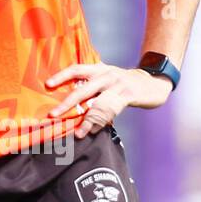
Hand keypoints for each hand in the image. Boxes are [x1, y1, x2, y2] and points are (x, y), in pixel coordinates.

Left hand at [45, 63, 171, 138]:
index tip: (47, 84)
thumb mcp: (108, 77)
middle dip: (66, 104)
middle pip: (82, 90)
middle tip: (53, 115)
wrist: (153, 82)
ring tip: (78, 132)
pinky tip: (94, 130)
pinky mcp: (128, 95)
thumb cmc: (124, 83)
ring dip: (86, 120)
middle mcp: (106, 75)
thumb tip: (71, 101)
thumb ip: (92, 85)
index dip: (61, 76)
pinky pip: (112, 110)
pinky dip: (102, 122)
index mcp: (98, 69)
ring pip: (97, 104)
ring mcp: (118, 85)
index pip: (76, 69)